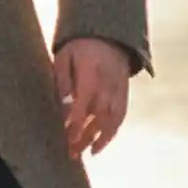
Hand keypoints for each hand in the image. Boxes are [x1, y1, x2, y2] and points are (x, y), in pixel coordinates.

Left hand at [54, 38, 132, 158]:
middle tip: (71, 152)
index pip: (85, 102)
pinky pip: (121, 116)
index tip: (68, 137)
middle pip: (98, 115)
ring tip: (87, 153)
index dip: (77, 121)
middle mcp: (108, 83)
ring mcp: (119, 89)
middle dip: (85, 136)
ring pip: (112, 119)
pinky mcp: (125, 92)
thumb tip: (62, 105)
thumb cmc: (79, 46)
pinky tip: (99, 144)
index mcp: (92, 73)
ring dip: (100, 139)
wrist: (108, 33)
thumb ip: (62, 81)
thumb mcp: (64, 56)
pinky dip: (112, 132)